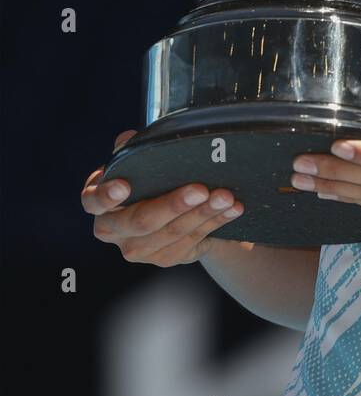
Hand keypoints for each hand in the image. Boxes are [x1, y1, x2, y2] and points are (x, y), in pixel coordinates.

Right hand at [82, 129, 250, 265]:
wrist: (173, 211)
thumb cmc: (148, 179)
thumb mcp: (139, 163)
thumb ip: (131, 151)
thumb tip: (128, 137)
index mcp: (99, 202)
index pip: (93, 201)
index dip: (107, 195)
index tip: (124, 186)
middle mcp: (113, 230)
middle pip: (141, 220)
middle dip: (173, 204)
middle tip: (200, 189)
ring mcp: (138, 249)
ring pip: (173, 231)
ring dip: (204, 212)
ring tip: (226, 196)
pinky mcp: (165, 257)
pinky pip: (193, 239)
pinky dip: (216, 222)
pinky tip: (232, 209)